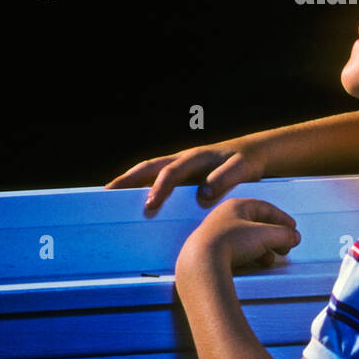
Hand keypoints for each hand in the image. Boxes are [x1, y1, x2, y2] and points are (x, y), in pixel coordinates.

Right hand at [104, 139, 266, 215]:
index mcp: (195, 158)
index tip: (149, 205)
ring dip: (129, 182)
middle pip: (149, 167)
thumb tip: (203, 195)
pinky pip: (156, 179)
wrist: (251, 154)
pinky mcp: (181, 175)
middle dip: (127, 179)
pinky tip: (133, 202)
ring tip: (109, 196)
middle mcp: (183, 159)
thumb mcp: (243, 169)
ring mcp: (180, 166)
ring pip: (148, 171)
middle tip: (107, 193)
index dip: (159, 188)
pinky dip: (141, 187)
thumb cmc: (247, 162)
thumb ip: (225, 179)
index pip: (172, 173)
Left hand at [175, 198, 301, 282]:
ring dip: (263, 248)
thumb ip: (284, 234)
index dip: (282, 218)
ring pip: (246, 239)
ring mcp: (216, 234)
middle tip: (286, 247)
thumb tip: (295, 237)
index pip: (265, 207)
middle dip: (274, 236)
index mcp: (236, 206)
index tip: (293, 229)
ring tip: (271, 260)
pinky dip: (250, 256)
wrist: (202, 263)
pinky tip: (256, 265)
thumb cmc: (233, 242)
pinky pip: (235, 250)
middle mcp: (224, 216)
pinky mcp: (211, 251)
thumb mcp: (265, 235)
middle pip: (256, 224)